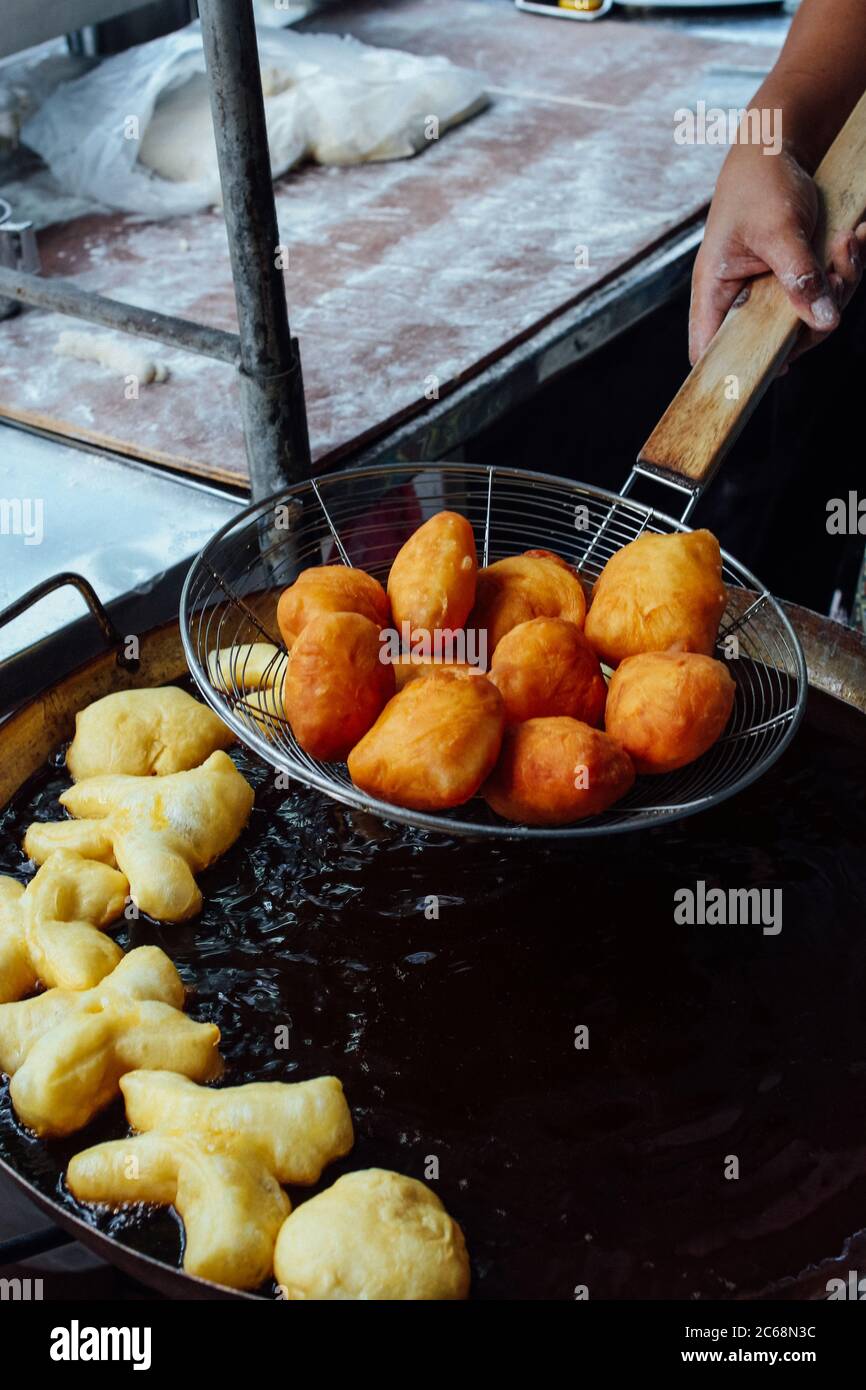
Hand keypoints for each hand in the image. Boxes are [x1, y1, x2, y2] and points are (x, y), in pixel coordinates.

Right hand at [689, 141, 865, 366]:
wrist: (779, 147)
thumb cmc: (759, 185)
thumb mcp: (778, 230)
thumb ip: (798, 277)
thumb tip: (823, 321)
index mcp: (717, 292)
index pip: (711, 349)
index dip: (735, 369)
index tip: (775, 366)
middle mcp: (745, 299)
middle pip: (778, 342)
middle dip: (816, 316)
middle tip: (835, 274)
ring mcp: (776, 291)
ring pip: (813, 317)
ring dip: (842, 283)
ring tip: (848, 241)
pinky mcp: (802, 278)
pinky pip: (831, 291)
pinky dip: (850, 266)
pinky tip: (855, 236)